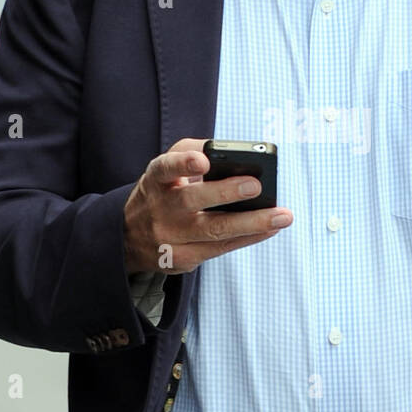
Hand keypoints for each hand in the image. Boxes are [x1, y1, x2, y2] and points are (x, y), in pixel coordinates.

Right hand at [123, 137, 292, 275]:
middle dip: (225, 193)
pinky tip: (270, 229)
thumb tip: (236, 153)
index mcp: (156, 179)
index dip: (184, 164)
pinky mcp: (182, 259)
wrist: (130, 236)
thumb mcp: (167, 168)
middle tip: (256, 185)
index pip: (166, 168)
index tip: (204, 161)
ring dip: (252, 223)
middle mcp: (160, 208)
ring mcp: (169, 237)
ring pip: (213, 230)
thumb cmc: (163, 191)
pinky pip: (221, 248)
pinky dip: (249, 237)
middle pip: (192, 201)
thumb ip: (195, 152)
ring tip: (282, 216)